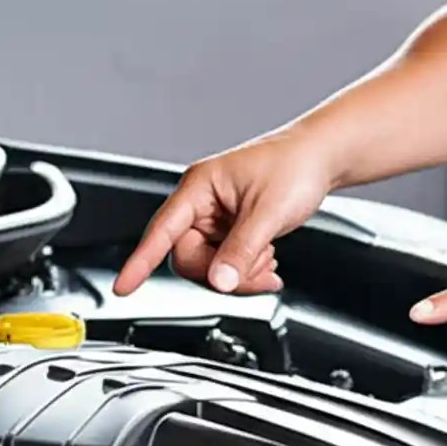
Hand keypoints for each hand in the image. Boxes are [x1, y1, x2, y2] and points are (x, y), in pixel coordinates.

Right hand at [113, 130, 333, 295]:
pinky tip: (267, 260)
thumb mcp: (268, 212)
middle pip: (189, 257)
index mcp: (200, 187)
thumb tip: (219, 282)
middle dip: (221, 273)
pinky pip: (226, 262)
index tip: (124, 287)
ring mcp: (216, 217)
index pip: (162, 230)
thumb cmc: (294, 166)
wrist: (321, 158)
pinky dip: (246, 270)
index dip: (141, 261)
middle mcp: (202, 202)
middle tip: (256, 271)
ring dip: (239, 273)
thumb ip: (241, 250)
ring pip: (209, 265)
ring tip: (268, 260)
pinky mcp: (230, 229)